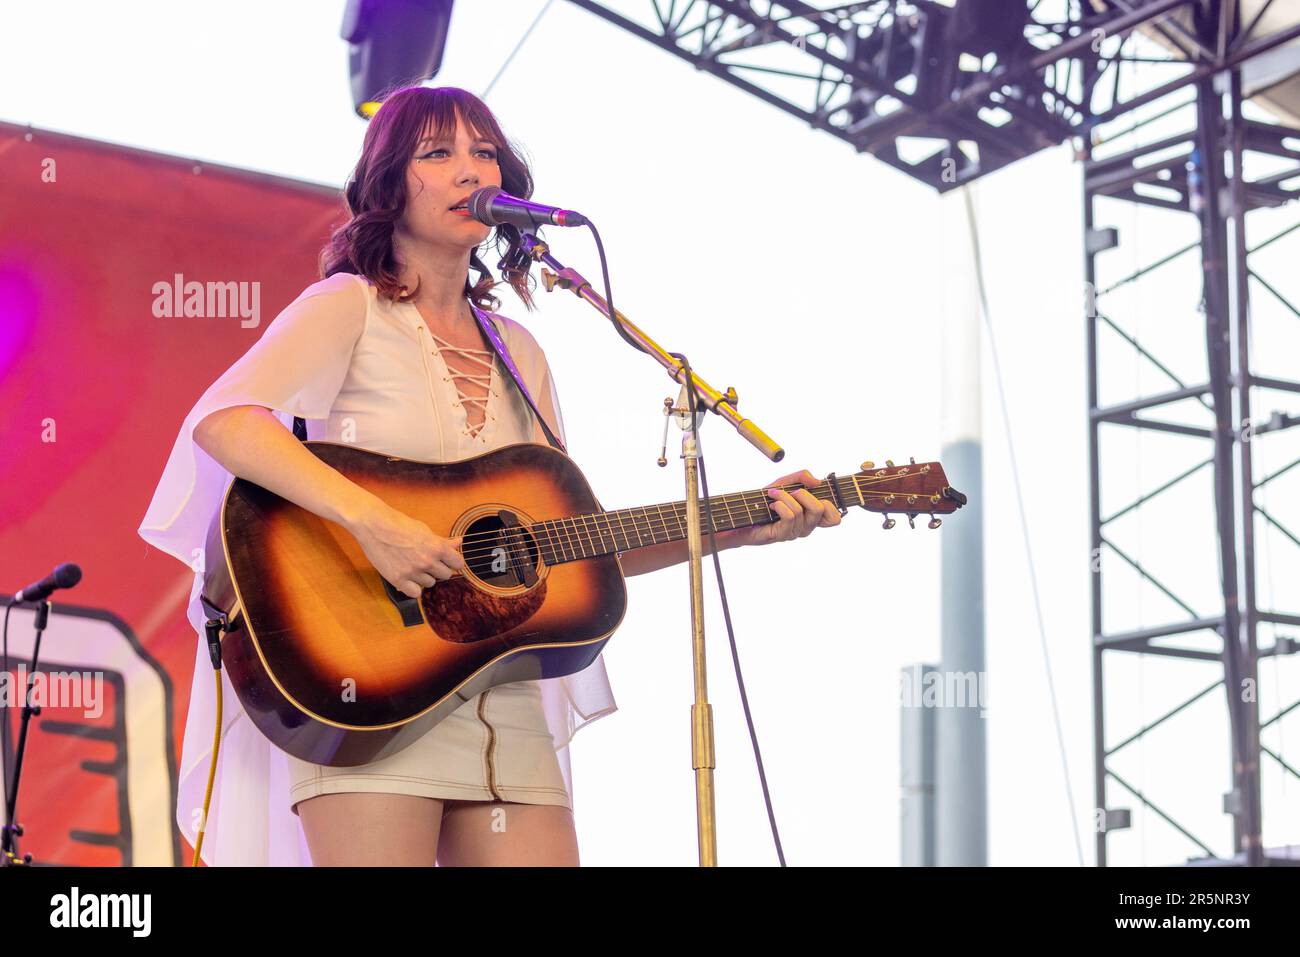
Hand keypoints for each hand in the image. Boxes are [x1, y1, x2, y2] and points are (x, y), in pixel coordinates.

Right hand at [348, 501, 464, 598]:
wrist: (373, 524)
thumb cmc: (399, 524)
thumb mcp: (424, 529)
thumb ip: (443, 541)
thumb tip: (459, 542)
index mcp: (437, 547)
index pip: (458, 564)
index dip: (452, 561)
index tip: (446, 560)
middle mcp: (427, 561)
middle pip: (445, 575)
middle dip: (438, 568)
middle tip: (425, 560)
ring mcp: (413, 571)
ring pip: (430, 583)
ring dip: (424, 577)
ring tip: (411, 564)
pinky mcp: (398, 579)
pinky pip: (415, 593)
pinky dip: (412, 587)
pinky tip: (406, 577)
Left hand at [731, 469, 841, 547]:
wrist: (743, 513)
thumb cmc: (765, 500)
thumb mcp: (785, 482)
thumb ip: (802, 477)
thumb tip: (818, 482)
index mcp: (811, 517)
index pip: (834, 518)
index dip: (831, 504)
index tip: (816, 491)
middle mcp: (806, 527)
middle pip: (820, 509)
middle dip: (803, 493)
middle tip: (790, 492)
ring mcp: (794, 533)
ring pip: (800, 510)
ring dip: (785, 496)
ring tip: (774, 496)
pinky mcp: (781, 535)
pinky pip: (789, 516)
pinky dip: (780, 504)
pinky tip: (771, 505)